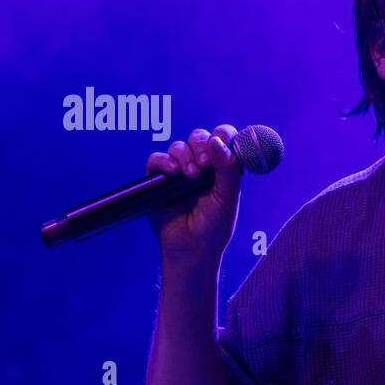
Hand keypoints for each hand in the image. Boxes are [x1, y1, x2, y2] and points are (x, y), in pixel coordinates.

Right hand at [145, 125, 241, 271]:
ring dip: (184, 154)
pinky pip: (156, 159)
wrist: (191, 249)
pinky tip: (172, 172)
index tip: (223, 140)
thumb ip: (227, 169)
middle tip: (204, 163)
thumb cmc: (214, 227)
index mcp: (223, 168)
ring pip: (179, 146)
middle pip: (200, 137)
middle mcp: (202, 166)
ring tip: (189, 175)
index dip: (224, 135)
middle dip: (201, 144)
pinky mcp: (159, 180)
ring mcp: (179, 171)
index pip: (224, 139)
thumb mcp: (227, 198)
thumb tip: (218, 141)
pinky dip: (164, 161)